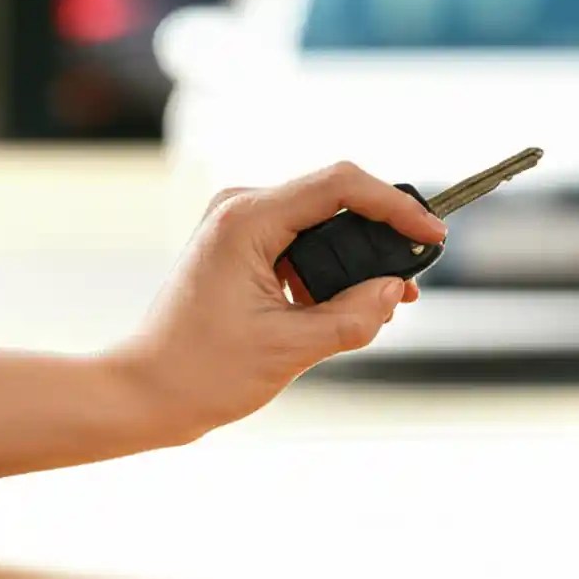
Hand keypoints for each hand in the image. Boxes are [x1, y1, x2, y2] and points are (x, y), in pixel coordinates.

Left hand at [112, 161, 447, 437]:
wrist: (146, 392)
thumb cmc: (202, 371)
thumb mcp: (290, 347)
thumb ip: (353, 316)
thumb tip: (396, 290)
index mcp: (247, 220)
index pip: (341, 186)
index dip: (396, 205)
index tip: (432, 233)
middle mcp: (241, 209)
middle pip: (336, 197)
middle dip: (382, 232)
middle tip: (416, 273)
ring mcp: (239, 225)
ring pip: (324, 220)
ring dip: (360, 254)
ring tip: (388, 298)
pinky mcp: (243, 246)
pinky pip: (304, 240)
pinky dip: (335, 266)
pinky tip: (355, 302)